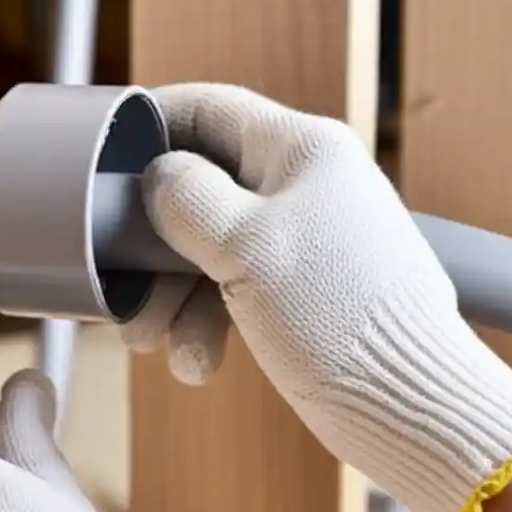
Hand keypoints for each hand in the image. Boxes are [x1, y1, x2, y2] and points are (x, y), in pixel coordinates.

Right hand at [124, 83, 511, 511]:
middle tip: (122, 291)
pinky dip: (205, 321)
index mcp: (300, 148)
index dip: (150, 124)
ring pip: (207, 248)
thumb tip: (155, 175)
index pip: (208, 108)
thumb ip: (185, 198)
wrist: (410, 404)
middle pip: (198, 189)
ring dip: (171, 296)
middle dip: (151, 246)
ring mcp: (304, 237)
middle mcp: (303, 183)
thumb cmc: (339, 316)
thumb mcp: (243, 244)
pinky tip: (197, 360)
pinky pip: (232, 289)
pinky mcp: (303, 288)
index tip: (101, 154)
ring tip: (154, 342)